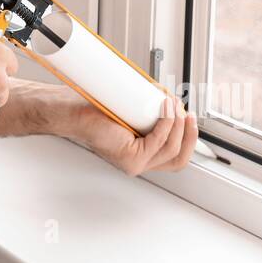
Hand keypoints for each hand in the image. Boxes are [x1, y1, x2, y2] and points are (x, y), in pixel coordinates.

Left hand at [70, 95, 198, 175]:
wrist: (72, 111)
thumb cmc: (94, 108)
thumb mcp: (132, 110)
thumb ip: (149, 110)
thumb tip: (169, 98)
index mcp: (141, 154)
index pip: (175, 156)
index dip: (188, 138)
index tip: (188, 116)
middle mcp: (139, 163)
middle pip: (179, 158)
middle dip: (189, 135)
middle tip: (186, 112)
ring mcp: (135, 164)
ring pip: (171, 149)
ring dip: (178, 125)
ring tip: (174, 104)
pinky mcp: (130, 159)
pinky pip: (159, 143)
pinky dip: (167, 125)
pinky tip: (166, 110)